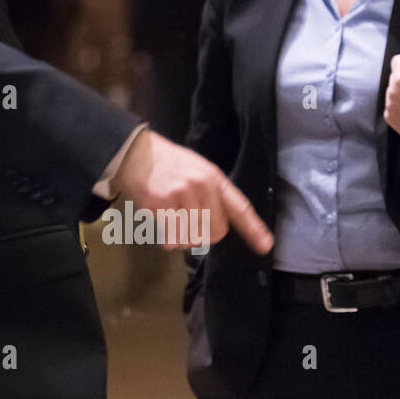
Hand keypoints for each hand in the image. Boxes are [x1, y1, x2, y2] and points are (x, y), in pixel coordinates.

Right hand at [115, 129, 272, 253]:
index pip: (238, 207)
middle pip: (215, 231)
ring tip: (172, 220)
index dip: (253, 228)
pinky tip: (162, 224)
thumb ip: (211, 193)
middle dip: (204, 234)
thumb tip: (219, 225)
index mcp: (213, 177)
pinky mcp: (160, 204)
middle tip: (189, 222)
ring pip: (193, 237)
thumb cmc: (167, 162)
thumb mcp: (197, 169)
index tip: (265, 246)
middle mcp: (200, 186)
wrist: (134, 152)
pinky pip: (172, 237)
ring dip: (183, 238)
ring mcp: (180, 195)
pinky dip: (168, 239)